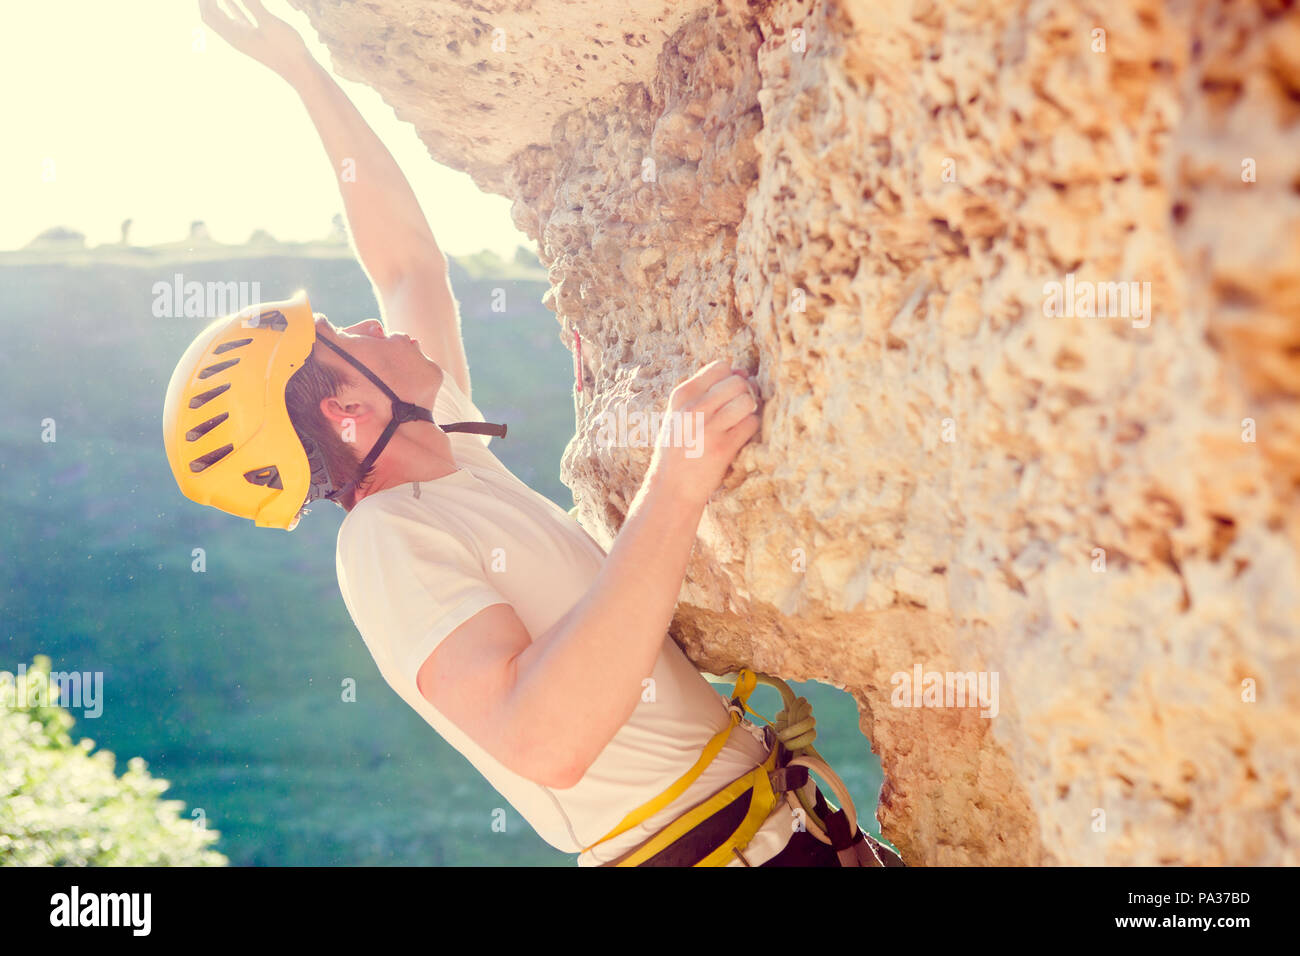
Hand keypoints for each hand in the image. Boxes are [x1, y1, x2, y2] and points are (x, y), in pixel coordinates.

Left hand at [198, 0, 310, 77]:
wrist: (300, 70)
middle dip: (207, 1)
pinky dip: (232, 5)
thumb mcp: (268, 23)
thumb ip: (252, 3)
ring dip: (218, 1)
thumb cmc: (286, 48)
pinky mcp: (255, 36)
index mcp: (234, 35)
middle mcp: (235, 37)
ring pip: (224, 16)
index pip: (208, 14)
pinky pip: (238, 18)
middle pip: (212, 15)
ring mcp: (244, 37)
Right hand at [644, 360, 761, 508]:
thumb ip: (706, 391)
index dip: (732, 376)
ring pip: (747, 400)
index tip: (731, 392)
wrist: (672, 488)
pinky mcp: (723, 449)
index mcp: (681, 396)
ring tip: (740, 421)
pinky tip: (739, 436)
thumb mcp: (679, 414)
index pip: (721, 367)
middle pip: (738, 382)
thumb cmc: (679, 447)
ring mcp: (708, 429)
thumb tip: (742, 371)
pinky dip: (751, 428)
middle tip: (741, 407)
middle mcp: (693, 409)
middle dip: (746, 392)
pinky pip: (751, 424)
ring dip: (750, 410)